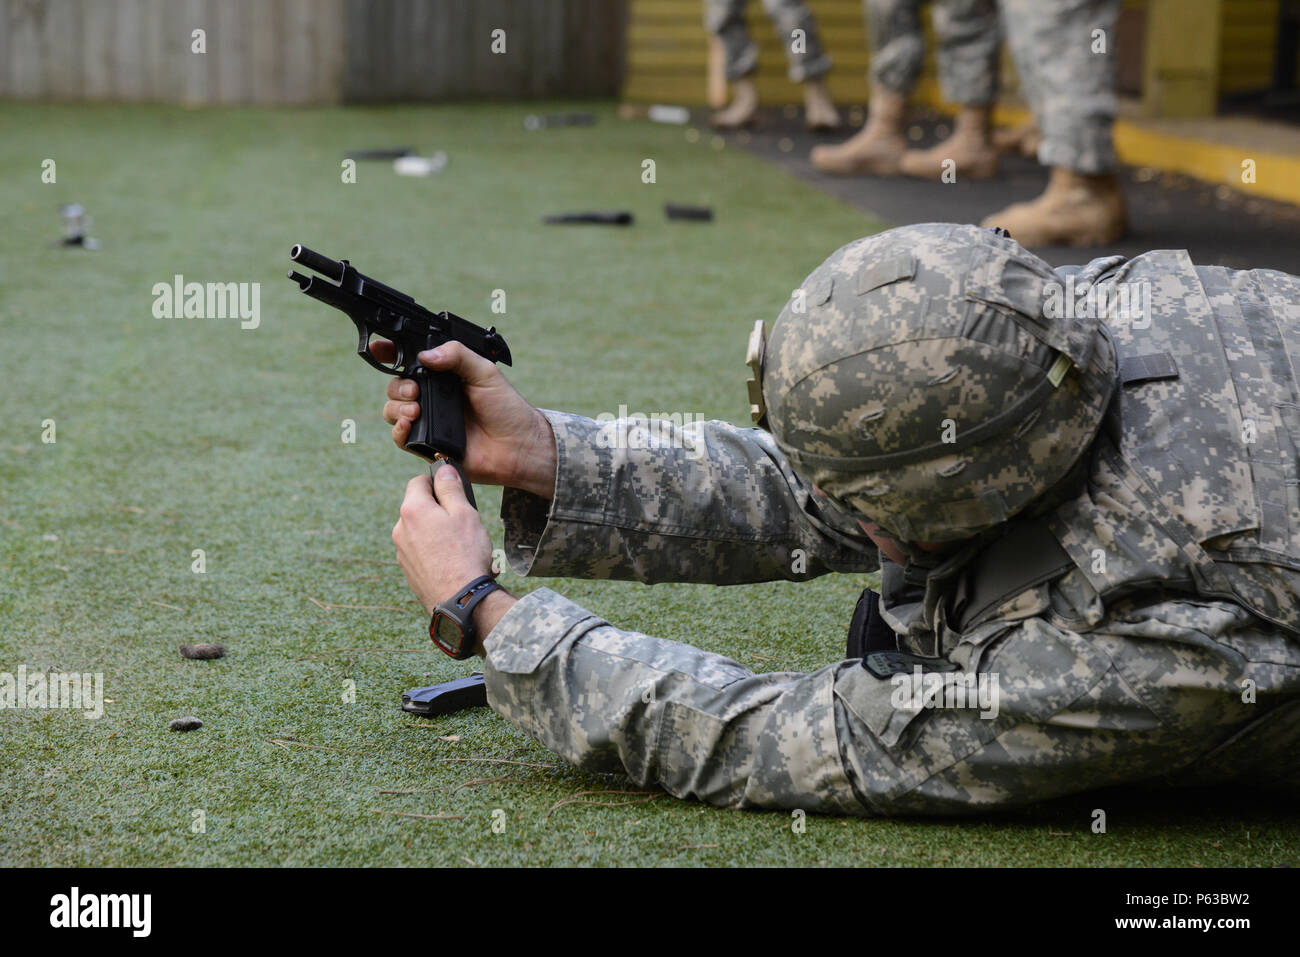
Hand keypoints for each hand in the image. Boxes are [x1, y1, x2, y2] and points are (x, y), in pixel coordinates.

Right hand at [376, 340, 555, 498]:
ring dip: (397, 407)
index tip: (379, 348)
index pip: (409, 361)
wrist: (517, 445)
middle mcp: (431, 398)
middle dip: (397, 385)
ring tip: (416, 409)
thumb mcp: (484, 372)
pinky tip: (409, 424)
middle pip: (395, 386)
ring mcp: (428, 421)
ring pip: (393, 410)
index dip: (390, 353)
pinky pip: (400, 438)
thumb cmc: (506, 408)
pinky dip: (399, 430)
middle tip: (415, 390)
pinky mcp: (427, 445)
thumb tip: (425, 354)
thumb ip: (457, 355)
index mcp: (443, 376)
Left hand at [392, 465, 494, 615]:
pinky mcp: (408, 572)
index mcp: (412, 510)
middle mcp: (400, 530)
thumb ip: (451, 488)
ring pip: (420, 531)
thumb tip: (443, 470)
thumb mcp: (464, 512)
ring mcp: (402, 553)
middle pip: (419, 507)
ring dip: (437, 532)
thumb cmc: (465, 554)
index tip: (453, 491)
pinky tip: (454, 563)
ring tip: (462, 547)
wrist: (460, 601)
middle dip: (439, 510)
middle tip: (463, 522)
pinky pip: (421, 552)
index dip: (437, 482)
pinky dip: (435, 552)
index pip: (418, 482)